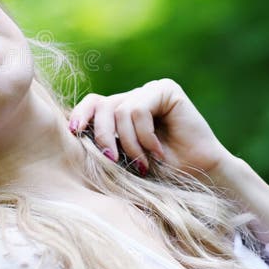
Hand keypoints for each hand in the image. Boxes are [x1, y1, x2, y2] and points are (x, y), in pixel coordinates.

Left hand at [69, 78, 231, 179]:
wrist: (199, 178)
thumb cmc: (161, 174)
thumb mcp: (124, 159)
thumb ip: (104, 143)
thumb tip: (69, 132)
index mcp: (121, 113)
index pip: (93, 104)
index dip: (81, 115)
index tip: (74, 132)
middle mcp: (134, 98)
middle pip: (102, 106)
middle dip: (103, 137)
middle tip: (112, 161)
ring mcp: (150, 92)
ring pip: (120, 111)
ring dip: (129, 143)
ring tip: (144, 163)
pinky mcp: (166, 90)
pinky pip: (139, 109)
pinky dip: (144, 135)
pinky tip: (158, 152)